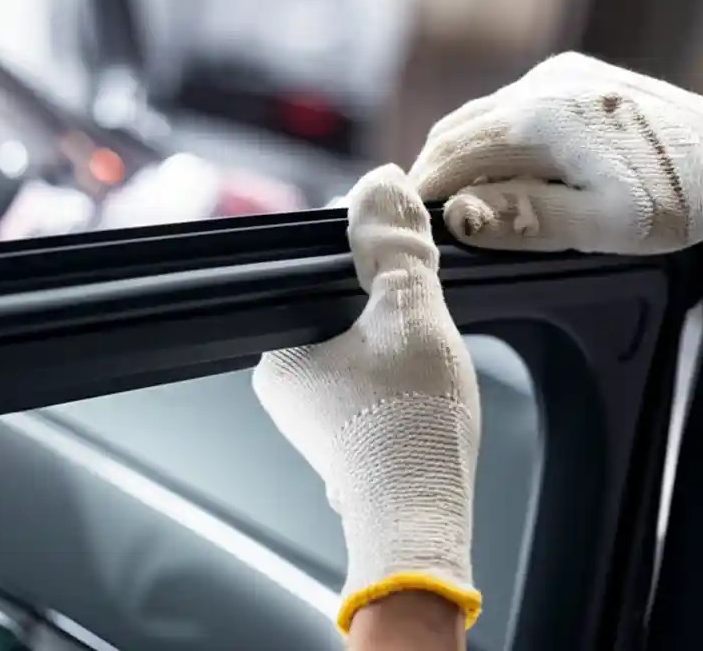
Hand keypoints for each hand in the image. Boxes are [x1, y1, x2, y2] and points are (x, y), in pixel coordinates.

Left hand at [253, 165, 480, 633]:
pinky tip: (422, 396)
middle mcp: (283, 384)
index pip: (314, 271)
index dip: (368, 256)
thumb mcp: (410, 313)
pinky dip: (402, 383)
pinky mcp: (346, 441)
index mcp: (277, 348)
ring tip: (425, 367)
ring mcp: (314, 417)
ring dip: (400, 345)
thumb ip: (394, 246)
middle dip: (390, 308)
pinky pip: (376, 388)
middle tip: (423, 330)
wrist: (424, 518)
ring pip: (364, 348)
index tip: (405, 267)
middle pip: (344, 309)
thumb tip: (381, 184)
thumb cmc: (410, 427)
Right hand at [410, 52, 702, 253]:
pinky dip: (499, 140)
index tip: (408, 220)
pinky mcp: (580, 76)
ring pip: (487, 116)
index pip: (454, 152)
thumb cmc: (682, 200)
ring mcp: (564, 75)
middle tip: (426, 216)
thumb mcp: (603, 227)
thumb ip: (524, 220)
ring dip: (468, 155)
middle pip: (462, 128)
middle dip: (438, 171)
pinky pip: (516, 107)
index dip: (424, 189)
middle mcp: (548, 84)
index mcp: (546, 118)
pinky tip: (508, 174)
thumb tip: (458, 216)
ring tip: (463, 201)